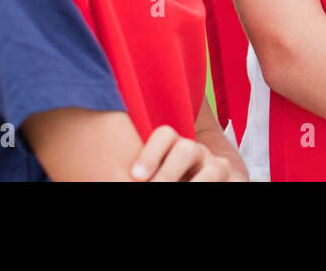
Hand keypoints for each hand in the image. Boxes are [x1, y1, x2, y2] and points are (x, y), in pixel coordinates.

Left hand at [130, 125, 245, 181]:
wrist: (219, 181)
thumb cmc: (176, 174)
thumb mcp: (154, 167)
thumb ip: (140, 165)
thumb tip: (93, 171)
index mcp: (174, 146)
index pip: (165, 135)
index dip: (151, 152)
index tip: (135, 176)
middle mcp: (196, 151)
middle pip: (184, 148)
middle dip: (167, 172)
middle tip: (152, 188)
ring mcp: (216, 165)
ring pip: (207, 166)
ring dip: (190, 181)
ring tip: (168, 190)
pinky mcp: (233, 178)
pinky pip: (221, 180)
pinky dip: (207, 187)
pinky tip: (193, 188)